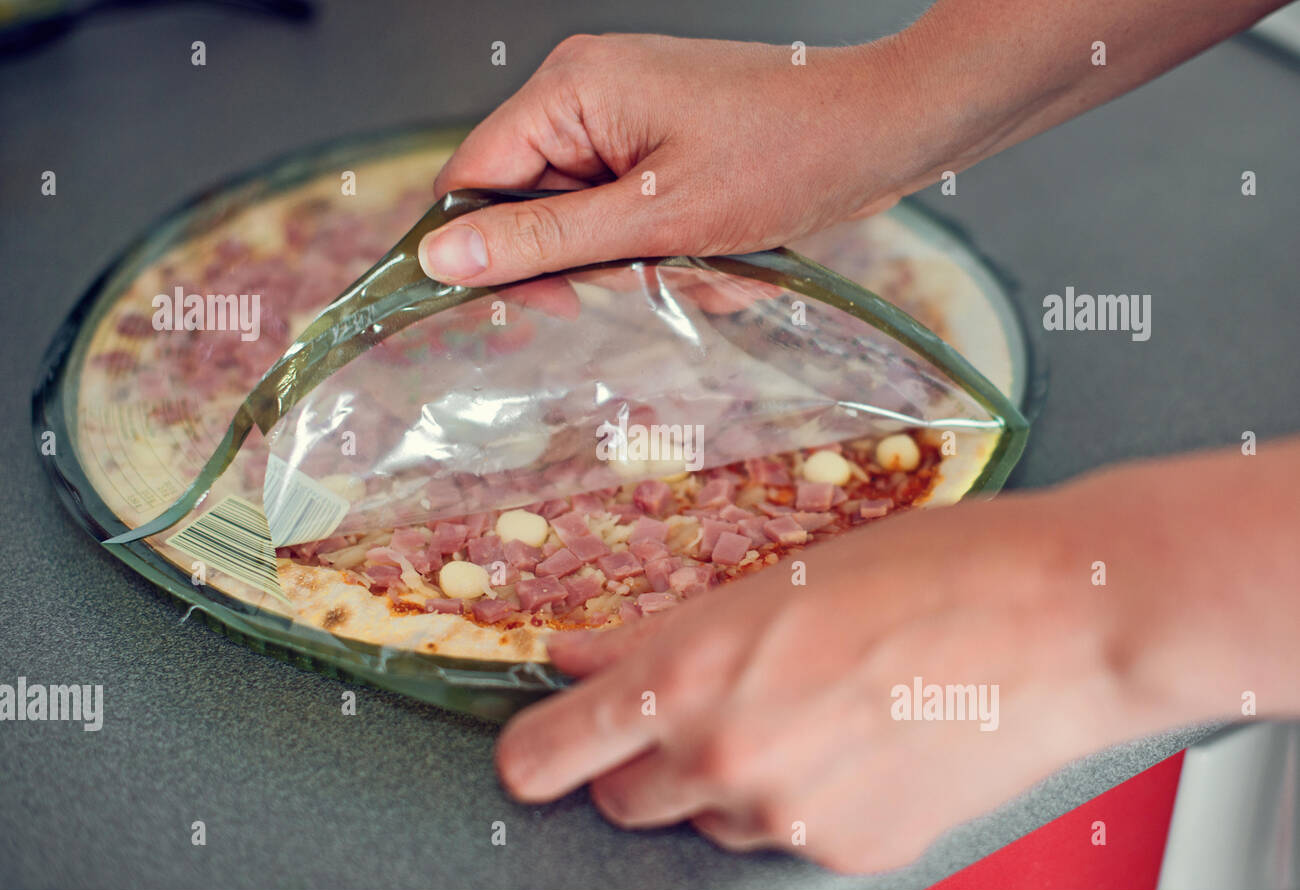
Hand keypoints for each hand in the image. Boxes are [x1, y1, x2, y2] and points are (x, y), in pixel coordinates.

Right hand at [420, 34, 926, 285]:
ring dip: (644, 262)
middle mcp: (586, 95)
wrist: (880, 131)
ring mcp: (624, 120)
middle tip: (657, 266)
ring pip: (586, 226)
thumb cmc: (784, 156)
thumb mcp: (656, 218)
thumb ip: (544, 239)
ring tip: (710, 254)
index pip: (472, 178)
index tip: (533, 305)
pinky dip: (669, 250)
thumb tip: (442, 258)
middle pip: (531, 209)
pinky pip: (629, 219)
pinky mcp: (657, 146)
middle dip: (595, 260)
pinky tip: (722, 248)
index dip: (484, 251)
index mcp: (570, 90)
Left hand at [495, 443, 1299, 872]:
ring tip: (800, 711)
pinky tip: (855, 742)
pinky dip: (802, 800)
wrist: (1062, 620)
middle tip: (695, 708)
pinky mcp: (851, 851)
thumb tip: (580, 656)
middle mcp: (724, 761)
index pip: (545, 756)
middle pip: (620, 798)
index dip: (534, 750)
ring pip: (707, 819)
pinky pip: (787, 837)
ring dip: (724, 780)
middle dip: (641, 758)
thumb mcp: (775, 576)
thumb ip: (658, 633)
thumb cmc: (931, 570)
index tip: (540, 744)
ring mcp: (789, 817)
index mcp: (689, 679)